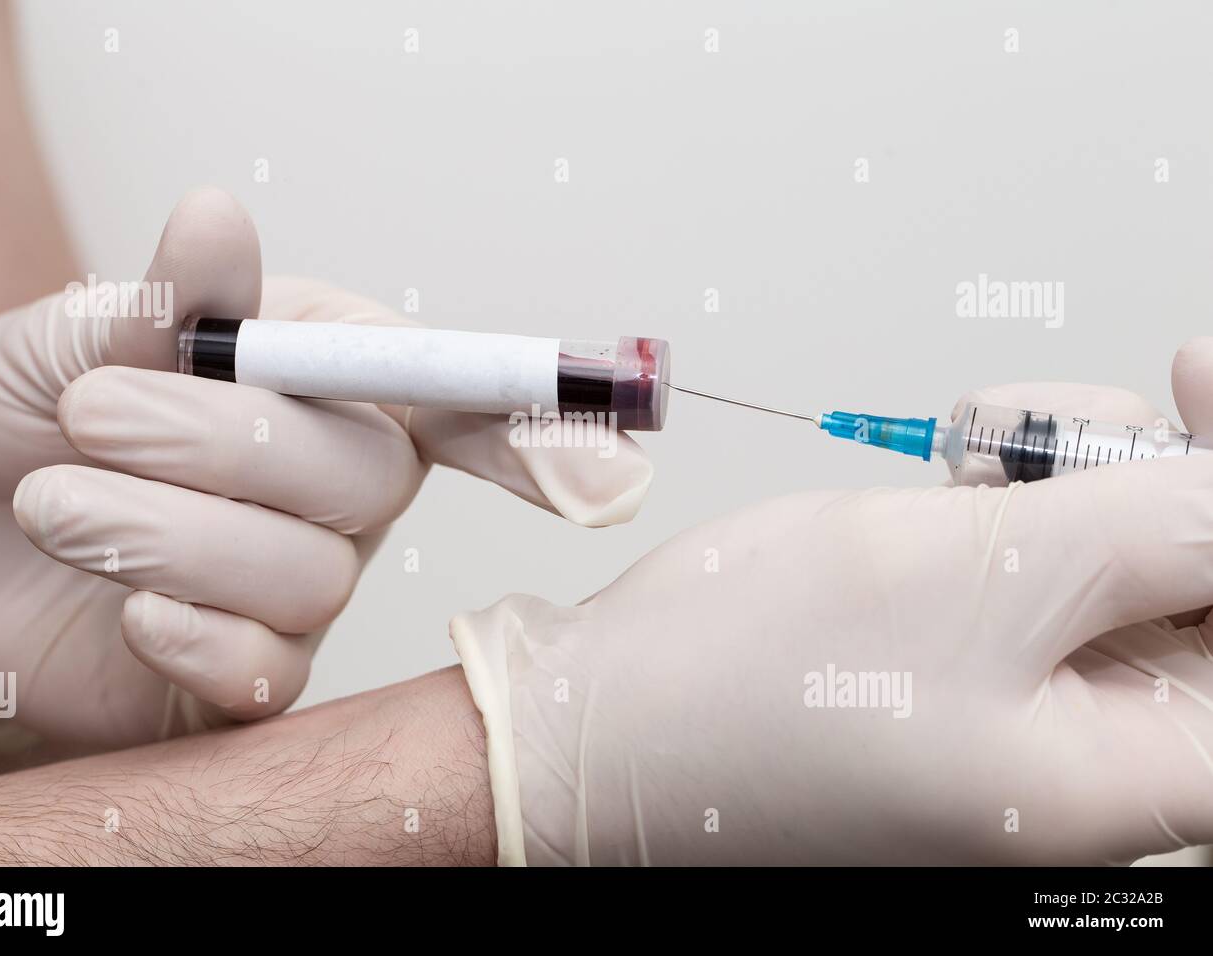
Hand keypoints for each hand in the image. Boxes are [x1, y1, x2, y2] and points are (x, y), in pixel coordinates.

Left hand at [0, 187, 651, 754]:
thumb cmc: (22, 417)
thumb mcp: (79, 338)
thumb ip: (166, 302)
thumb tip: (219, 223)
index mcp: (329, 384)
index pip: (456, 399)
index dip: (534, 430)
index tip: (609, 476)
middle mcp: (339, 489)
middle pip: (369, 478)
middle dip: (220, 443)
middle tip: (93, 415)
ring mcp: (302, 587)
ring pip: (306, 574)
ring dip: (162, 531)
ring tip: (54, 499)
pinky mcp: (253, 675)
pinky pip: (267, 667)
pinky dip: (190, 632)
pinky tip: (129, 607)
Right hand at [452, 344, 1212, 863]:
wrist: (600, 725)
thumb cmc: (741, 692)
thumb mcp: (979, 574)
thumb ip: (1161, 517)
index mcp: (1127, 781)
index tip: (1197, 387)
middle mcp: (1087, 758)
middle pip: (1200, 586)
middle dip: (1150, 473)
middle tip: (1062, 429)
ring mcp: (1022, 709)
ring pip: (1125, 558)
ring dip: (1071, 476)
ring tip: (976, 462)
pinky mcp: (965, 664)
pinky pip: (1042, 563)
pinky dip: (1013, 498)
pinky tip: (955, 484)